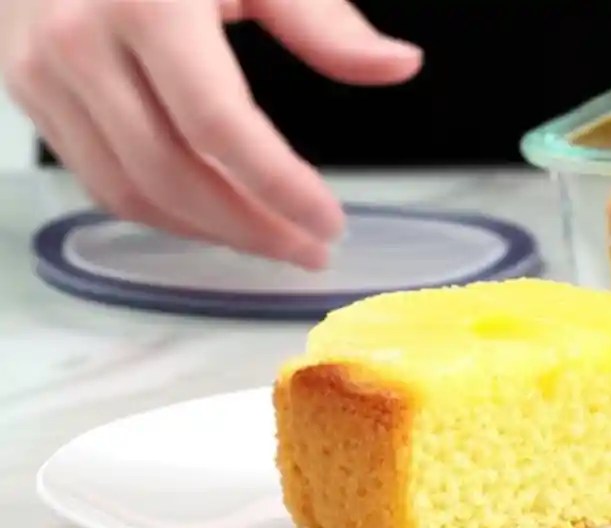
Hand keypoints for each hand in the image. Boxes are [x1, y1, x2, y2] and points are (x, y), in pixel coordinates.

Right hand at [0, 0, 421, 268]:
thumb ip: (323, 20)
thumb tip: (401, 65)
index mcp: (147, 3)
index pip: (221, 127)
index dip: (281, 188)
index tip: (330, 223)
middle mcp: (82, 41)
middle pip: (173, 175)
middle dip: (251, 228)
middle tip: (309, 248)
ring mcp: (42, 69)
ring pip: (128, 192)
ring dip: (208, 232)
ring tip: (272, 239)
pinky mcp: (26, 87)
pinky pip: (95, 176)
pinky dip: (160, 210)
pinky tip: (214, 214)